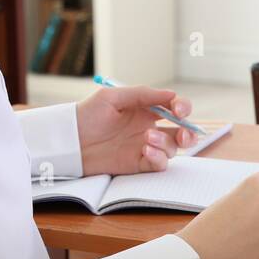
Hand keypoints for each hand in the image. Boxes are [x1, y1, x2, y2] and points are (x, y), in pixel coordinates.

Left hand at [75, 85, 194, 175]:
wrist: (70, 141)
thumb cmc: (87, 114)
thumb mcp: (113, 97)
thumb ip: (142, 94)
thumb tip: (171, 94)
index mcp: (145, 109)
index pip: (173, 107)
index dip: (182, 107)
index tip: (180, 110)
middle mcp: (148, 127)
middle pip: (180, 132)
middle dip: (188, 132)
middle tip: (183, 133)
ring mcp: (144, 146)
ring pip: (172, 148)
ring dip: (166, 143)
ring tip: (147, 138)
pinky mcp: (138, 164)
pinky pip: (159, 164)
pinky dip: (158, 158)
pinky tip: (146, 150)